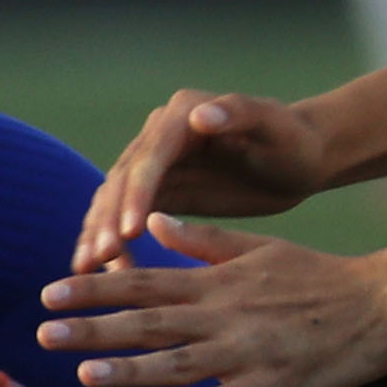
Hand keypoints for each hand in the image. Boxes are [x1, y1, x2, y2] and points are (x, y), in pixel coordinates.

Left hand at [34, 217, 386, 386]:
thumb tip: (155, 222)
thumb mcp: (261, 246)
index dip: (95, 288)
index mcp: (218, 280)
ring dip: (130, 370)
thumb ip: (205, 240)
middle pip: (149, 321)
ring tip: (84, 376)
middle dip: (94, 329)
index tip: (50, 293)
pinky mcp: (274, 383)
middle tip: (43, 334)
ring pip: (179, 362)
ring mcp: (248, 350)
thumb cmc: (320, 274)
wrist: (383, 301)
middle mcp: (225, 313)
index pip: (144, 281)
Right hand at [74, 86, 330, 270]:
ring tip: (87, 270)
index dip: (137, 194)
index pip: (150, 157)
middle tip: (100, 260)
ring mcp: (154, 164)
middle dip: (108, 220)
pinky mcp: (159, 191)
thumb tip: (202, 114)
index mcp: (181, 115)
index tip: (129, 231)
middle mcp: (158, 135)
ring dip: (98, 233)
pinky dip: (111, 242)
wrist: (299, 158)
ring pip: (114, 201)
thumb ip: (240, 114)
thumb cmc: (292, 139)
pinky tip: (103, 272)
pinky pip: (125, 218)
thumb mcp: (274, 126)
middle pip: (122, 180)